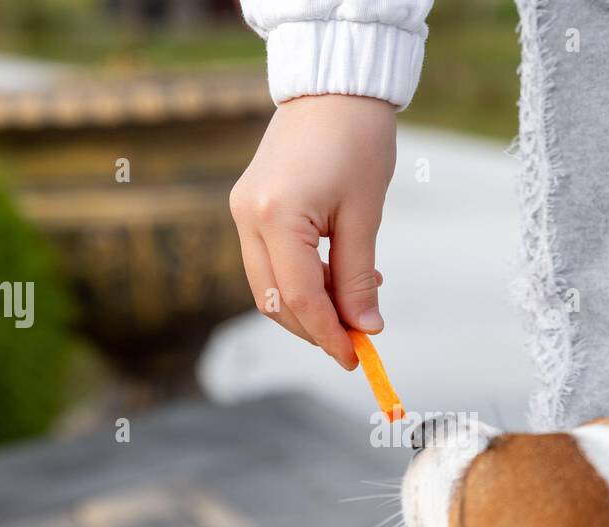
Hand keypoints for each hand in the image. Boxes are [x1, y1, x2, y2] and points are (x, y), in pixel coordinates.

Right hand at [229, 94, 396, 369]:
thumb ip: (359, 276)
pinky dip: (301, 281)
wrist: (333, 87)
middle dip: (314, 327)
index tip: (355, 357)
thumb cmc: (356, 141)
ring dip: (308, 306)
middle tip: (356, 341)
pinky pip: (270, 262)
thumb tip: (366, 327)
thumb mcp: (364, 214)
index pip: (299, 296)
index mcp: (276, 215)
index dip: (328, 333)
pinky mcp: (249, 208)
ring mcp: (242, 212)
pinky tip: (339, 278)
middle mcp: (247, 217)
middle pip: (274, 299)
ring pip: (269, 286)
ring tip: (355, 305)